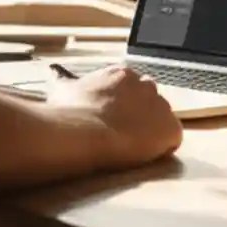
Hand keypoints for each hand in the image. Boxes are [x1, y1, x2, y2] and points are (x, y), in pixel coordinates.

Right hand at [45, 65, 182, 165]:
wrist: (84, 132)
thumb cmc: (70, 112)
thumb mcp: (64, 90)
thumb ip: (65, 81)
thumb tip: (53, 72)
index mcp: (122, 74)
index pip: (130, 89)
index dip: (121, 108)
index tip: (110, 119)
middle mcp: (147, 85)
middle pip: (149, 103)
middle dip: (139, 117)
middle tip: (120, 134)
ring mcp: (162, 106)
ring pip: (161, 121)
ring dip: (149, 133)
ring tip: (129, 147)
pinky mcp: (172, 129)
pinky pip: (171, 140)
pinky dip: (160, 149)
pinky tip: (141, 155)